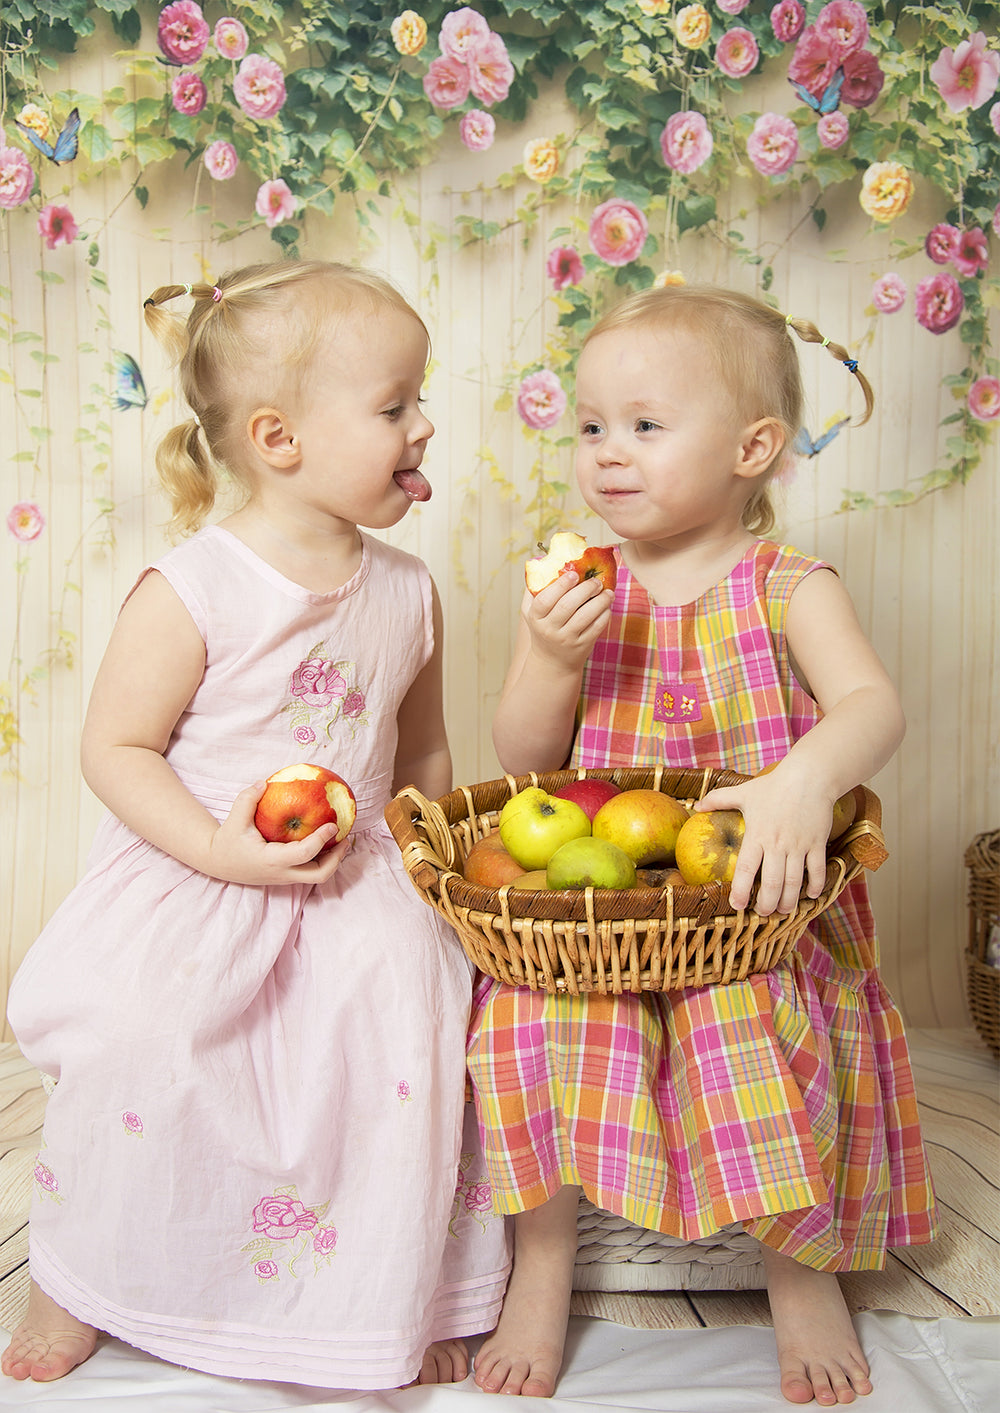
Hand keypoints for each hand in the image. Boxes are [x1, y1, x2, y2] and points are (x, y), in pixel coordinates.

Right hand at [204, 782, 350, 885]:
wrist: (219, 863)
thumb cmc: (228, 841)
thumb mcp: (234, 819)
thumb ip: (247, 800)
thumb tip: (264, 783)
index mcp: (271, 861)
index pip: (303, 854)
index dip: (320, 840)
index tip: (333, 824)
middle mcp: (281, 873)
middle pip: (319, 876)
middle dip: (337, 859)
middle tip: (345, 838)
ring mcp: (285, 878)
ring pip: (317, 876)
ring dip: (333, 860)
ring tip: (341, 839)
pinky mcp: (286, 876)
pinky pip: (309, 871)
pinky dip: (322, 858)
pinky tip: (326, 840)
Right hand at [522, 571, 612, 672]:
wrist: (552, 662)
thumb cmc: (543, 629)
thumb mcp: (531, 612)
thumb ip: (534, 589)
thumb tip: (542, 561)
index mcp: (536, 617)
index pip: (545, 599)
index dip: (560, 585)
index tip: (574, 573)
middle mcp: (549, 629)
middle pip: (567, 605)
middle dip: (585, 589)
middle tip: (596, 580)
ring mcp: (567, 639)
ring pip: (586, 616)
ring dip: (600, 600)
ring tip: (607, 591)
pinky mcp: (582, 645)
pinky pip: (597, 627)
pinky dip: (605, 614)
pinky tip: (607, 605)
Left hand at [695, 768, 832, 915]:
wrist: (809, 776)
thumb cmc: (774, 786)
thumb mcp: (744, 791)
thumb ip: (718, 799)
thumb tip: (696, 806)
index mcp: (757, 834)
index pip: (747, 869)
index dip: (741, 890)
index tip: (737, 905)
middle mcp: (777, 843)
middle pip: (773, 883)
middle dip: (767, 904)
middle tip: (763, 913)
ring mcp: (799, 845)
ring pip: (794, 882)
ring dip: (789, 901)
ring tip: (783, 910)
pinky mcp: (817, 843)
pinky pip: (817, 870)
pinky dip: (815, 886)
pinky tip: (810, 895)